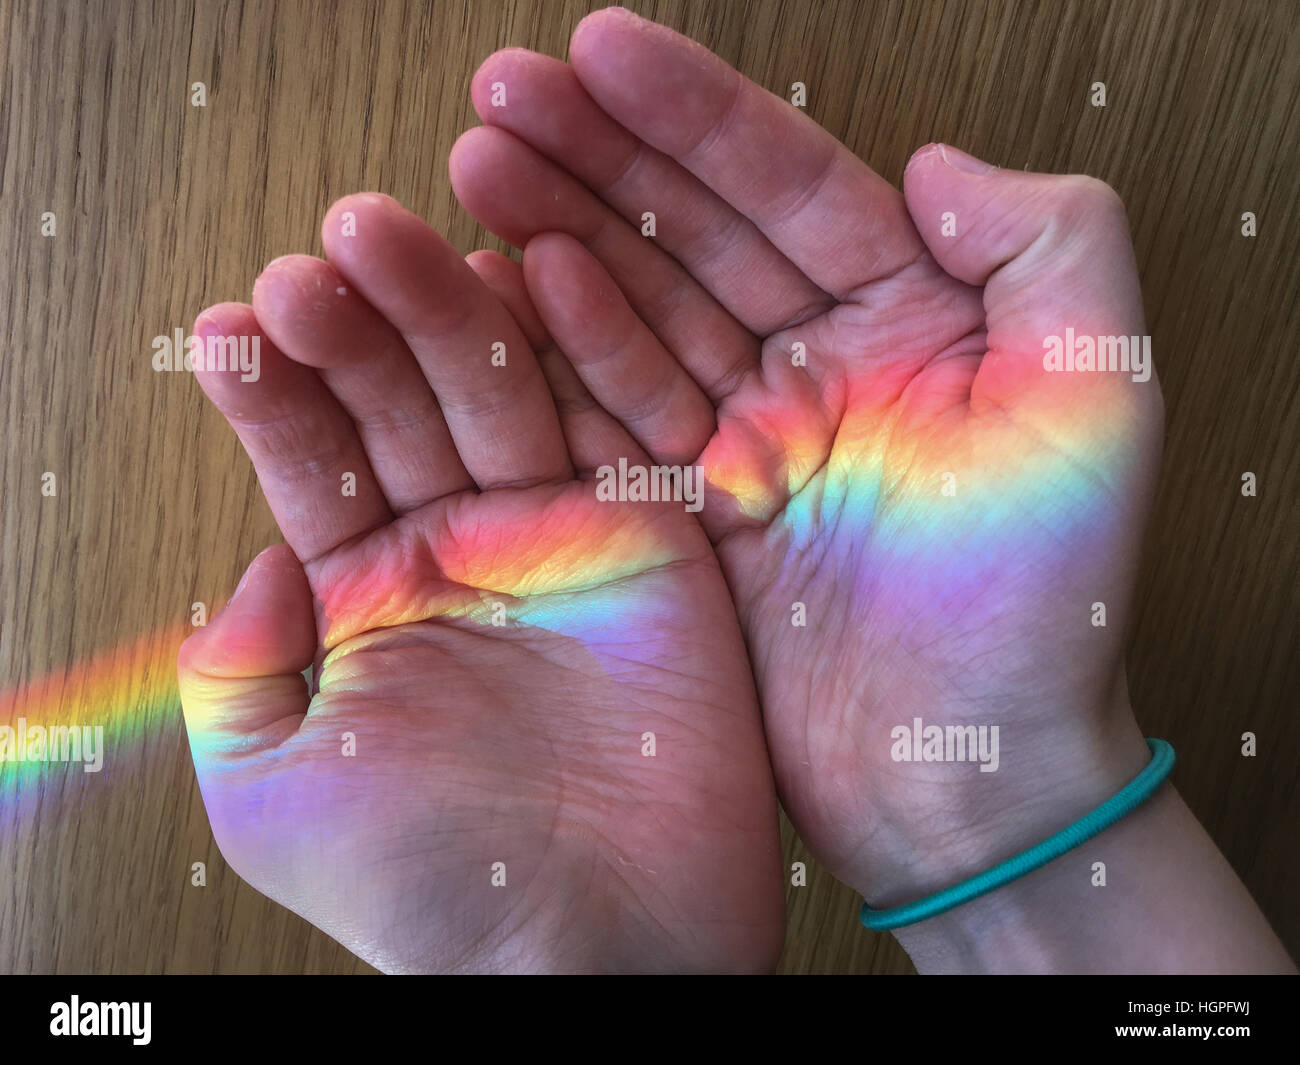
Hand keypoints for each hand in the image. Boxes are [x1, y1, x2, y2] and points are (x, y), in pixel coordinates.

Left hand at [178, 194, 783, 972]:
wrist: (596, 945)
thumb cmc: (431, 892)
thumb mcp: (274, 791)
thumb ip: (237, 668)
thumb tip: (255, 559)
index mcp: (374, 604)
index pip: (316, 469)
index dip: (273, 395)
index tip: (232, 324)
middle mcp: (467, 557)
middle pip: (405, 410)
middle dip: (357, 330)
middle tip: (317, 255)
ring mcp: (561, 541)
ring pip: (500, 397)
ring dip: (446, 312)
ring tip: (388, 235)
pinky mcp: (653, 542)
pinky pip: (614, 427)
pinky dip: (580, 350)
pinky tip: (528, 271)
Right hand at [449, 10, 1168, 912]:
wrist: (968, 772)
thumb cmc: (1046, 604)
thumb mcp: (1096, 401)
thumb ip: (1049, 245)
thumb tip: (936, 162)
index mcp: (915, 321)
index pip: (789, 186)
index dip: (694, 115)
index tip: (601, 51)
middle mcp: (822, 369)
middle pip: (692, 236)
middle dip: (597, 159)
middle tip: (502, 96)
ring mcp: (747, 441)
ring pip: (635, 314)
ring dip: (554, 239)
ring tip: (474, 174)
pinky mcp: (691, 515)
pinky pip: (609, 416)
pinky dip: (552, 355)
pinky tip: (500, 292)